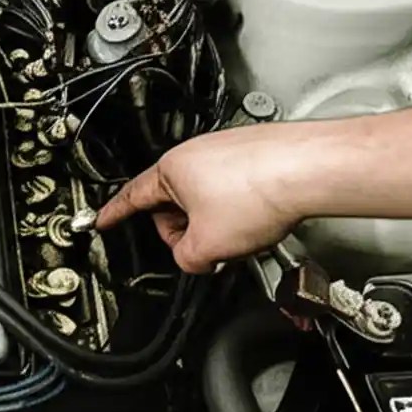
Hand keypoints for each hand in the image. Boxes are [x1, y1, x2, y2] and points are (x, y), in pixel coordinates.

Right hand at [96, 123, 316, 272]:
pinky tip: (261, 218)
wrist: (309, 169)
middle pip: (175, 206)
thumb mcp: (209, 245)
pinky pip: (233, 190)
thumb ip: (186, 259)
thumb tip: (193, 258)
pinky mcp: (251, 156)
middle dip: (188, 231)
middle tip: (209, 246)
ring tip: (244, 231)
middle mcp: (195, 155)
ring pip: (206, 200)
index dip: (114, 213)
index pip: (132, 197)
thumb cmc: (260, 193)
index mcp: (172, 171)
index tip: (102, 219)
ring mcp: (224, 152)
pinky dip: (242, 209)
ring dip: (218, 222)